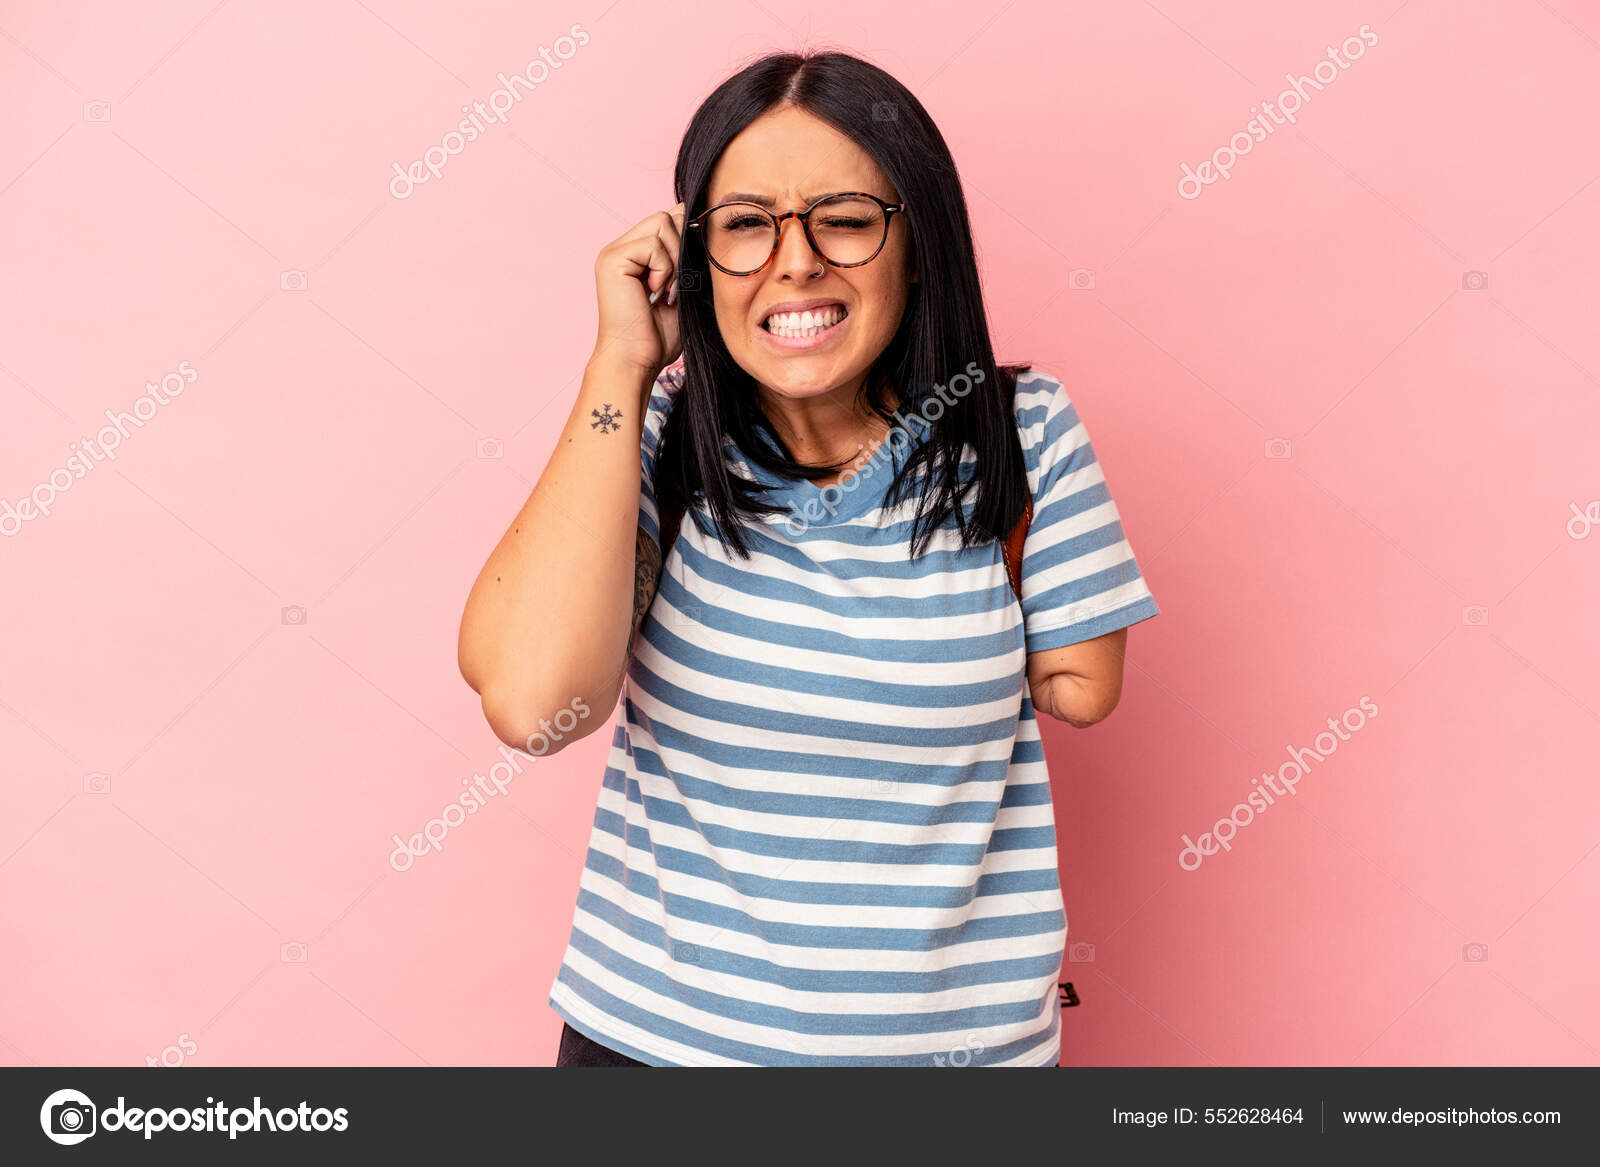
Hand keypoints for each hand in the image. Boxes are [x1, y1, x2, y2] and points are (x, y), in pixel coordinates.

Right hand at [592, 201, 686, 380]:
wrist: (637, 360)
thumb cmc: (657, 335)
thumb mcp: (680, 288)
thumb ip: (685, 258)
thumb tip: (696, 222)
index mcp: (634, 255)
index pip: (666, 220)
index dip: (684, 235)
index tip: (690, 268)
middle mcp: (621, 248)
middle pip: (665, 216)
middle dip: (681, 250)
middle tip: (675, 286)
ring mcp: (613, 252)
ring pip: (662, 223)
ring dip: (674, 261)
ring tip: (666, 291)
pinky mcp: (612, 259)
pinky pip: (653, 244)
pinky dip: (663, 269)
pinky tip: (654, 292)